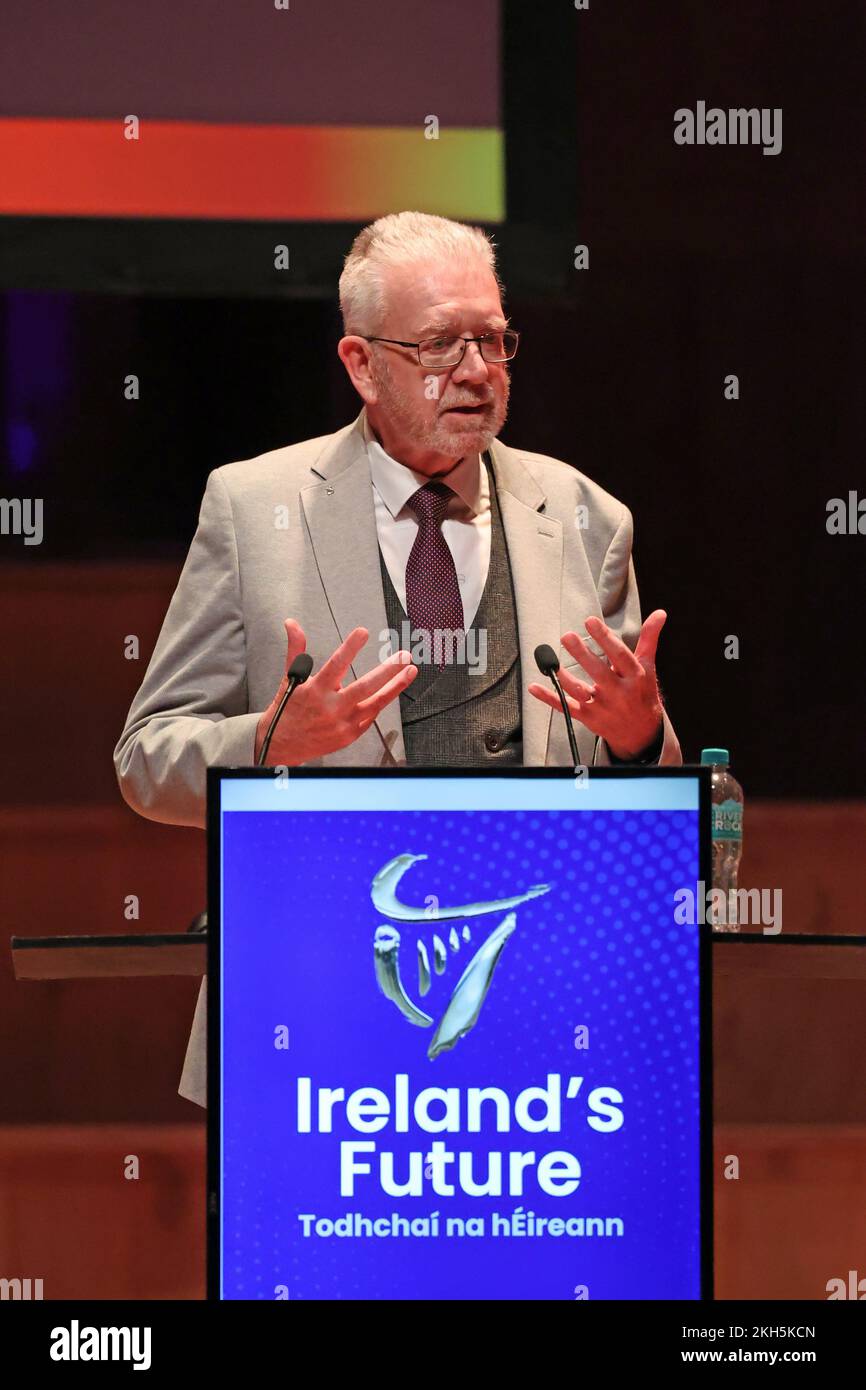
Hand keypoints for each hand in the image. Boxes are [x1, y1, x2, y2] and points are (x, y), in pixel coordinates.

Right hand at [255, 619, 416, 764]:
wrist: (282, 745)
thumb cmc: (288, 709)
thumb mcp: (290, 678)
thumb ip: (296, 649)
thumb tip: (292, 624)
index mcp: (315, 690)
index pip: (336, 664)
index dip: (350, 647)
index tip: (363, 632)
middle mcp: (331, 707)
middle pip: (365, 686)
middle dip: (388, 670)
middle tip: (403, 656)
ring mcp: (343, 723)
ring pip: (376, 703)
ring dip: (395, 687)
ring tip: (410, 671)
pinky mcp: (350, 735)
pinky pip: (371, 716)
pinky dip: (381, 702)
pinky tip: (392, 690)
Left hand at [528, 610, 666, 759]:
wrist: (641, 733)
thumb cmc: (642, 693)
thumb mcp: (647, 667)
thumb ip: (649, 639)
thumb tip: (660, 613)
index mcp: (634, 677)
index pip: (620, 655)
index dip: (605, 638)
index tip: (590, 621)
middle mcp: (618, 693)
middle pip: (599, 673)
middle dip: (582, 655)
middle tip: (567, 636)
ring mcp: (602, 707)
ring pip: (580, 691)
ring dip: (564, 677)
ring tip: (551, 662)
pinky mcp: (588, 717)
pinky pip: (566, 707)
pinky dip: (549, 698)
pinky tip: (534, 687)